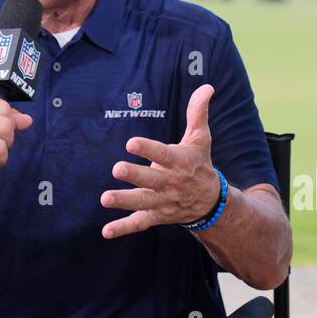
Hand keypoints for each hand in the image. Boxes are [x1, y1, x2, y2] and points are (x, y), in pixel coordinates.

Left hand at [101, 84, 219, 237]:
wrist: (211, 202)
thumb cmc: (199, 163)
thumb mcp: (201, 138)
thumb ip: (198, 113)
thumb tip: (206, 86)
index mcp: (180, 162)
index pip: (163, 154)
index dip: (148, 148)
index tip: (131, 142)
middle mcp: (170, 183)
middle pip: (152, 180)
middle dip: (135, 175)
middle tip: (117, 168)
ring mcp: (162, 201)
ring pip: (142, 202)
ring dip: (124, 201)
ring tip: (105, 198)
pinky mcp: (156, 215)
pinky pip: (139, 224)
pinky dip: (123, 228)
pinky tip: (106, 231)